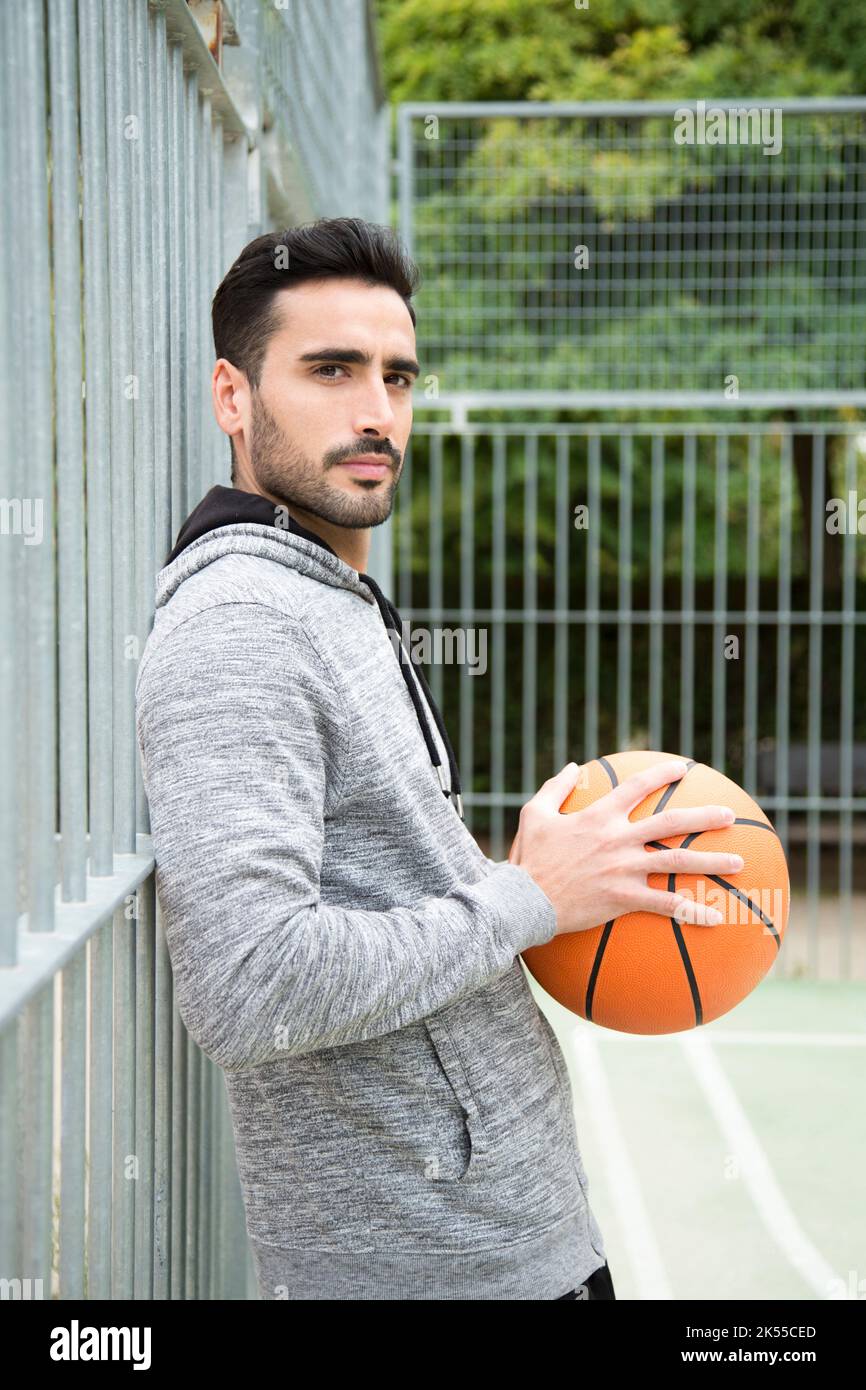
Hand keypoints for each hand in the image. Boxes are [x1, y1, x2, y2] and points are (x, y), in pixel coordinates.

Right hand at [508, 759, 742, 934]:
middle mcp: (618, 839)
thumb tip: (572, 767)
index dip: (661, 775)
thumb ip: (555, 788)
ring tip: (739, 863)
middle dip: (704, 816)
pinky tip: (716, 918)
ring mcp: (624, 869)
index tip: (682, 769)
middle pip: (671, 822)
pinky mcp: (625, 898)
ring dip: (712, 861)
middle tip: (728, 816)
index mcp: (599, 816)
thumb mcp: (533, 814)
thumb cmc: (527, 859)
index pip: (637, 787)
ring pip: (677, 861)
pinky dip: (692, 911)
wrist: (524, 900)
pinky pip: (665, 905)